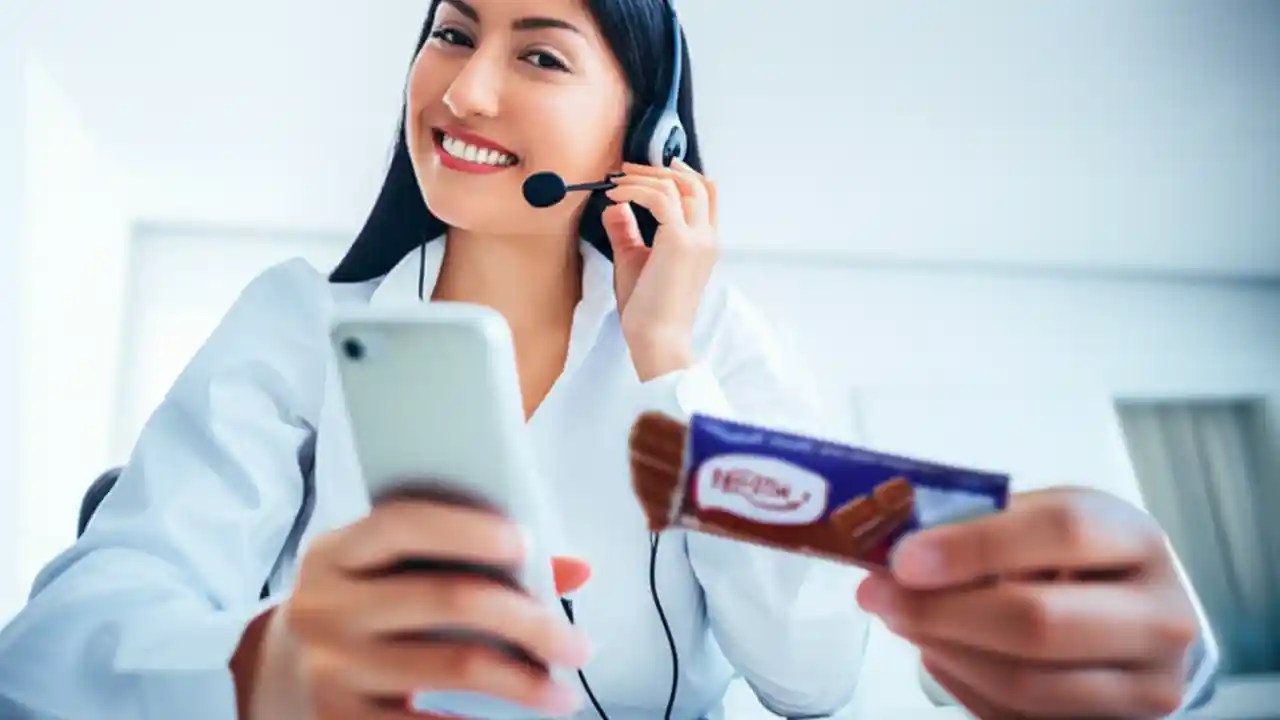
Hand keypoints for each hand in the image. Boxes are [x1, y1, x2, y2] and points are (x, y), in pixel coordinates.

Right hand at [232, 494, 592, 719]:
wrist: (279, 676)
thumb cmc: (363, 605)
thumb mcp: (387, 568)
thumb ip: (466, 553)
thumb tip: (574, 569)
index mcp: (338, 552)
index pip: (402, 525)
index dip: (468, 530)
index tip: (526, 544)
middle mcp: (327, 608)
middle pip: (448, 600)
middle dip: (528, 620)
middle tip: (578, 645)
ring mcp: (332, 669)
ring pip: (452, 666)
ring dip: (523, 682)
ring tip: (564, 692)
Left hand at [602, 158, 718, 381]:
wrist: (657, 339)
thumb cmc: (646, 310)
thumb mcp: (634, 261)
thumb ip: (627, 232)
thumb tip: (615, 206)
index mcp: (705, 242)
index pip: (706, 194)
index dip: (682, 173)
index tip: (653, 168)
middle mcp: (707, 237)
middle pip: (696, 182)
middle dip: (659, 169)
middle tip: (628, 168)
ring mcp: (698, 239)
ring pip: (679, 185)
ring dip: (644, 177)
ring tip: (616, 179)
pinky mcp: (680, 242)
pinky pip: (659, 198)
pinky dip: (635, 190)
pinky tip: (615, 195)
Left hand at [856, 488, 1198, 718]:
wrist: (1140, 617)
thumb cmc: (1074, 558)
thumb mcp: (1040, 521)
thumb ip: (978, 526)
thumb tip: (893, 549)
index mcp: (1136, 539)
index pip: (1061, 532)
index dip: (975, 546)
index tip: (904, 559)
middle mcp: (1160, 616)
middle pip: (1039, 621)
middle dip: (942, 611)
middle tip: (880, 596)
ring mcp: (1148, 683)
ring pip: (1025, 682)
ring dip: (944, 651)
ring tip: (901, 621)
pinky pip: (1020, 716)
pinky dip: (964, 684)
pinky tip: (937, 651)